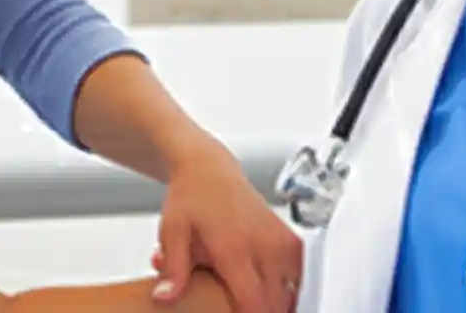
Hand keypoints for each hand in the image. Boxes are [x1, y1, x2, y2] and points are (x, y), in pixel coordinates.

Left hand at [150, 145, 302, 312]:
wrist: (209, 168)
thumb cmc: (191, 196)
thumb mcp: (173, 231)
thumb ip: (174, 269)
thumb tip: (166, 298)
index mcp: (235, 245)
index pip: (255, 302)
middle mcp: (265, 244)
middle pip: (277, 303)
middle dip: (260, 311)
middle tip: (234, 304)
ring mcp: (282, 241)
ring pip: (292, 293)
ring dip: (275, 302)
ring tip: (249, 298)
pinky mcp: (291, 239)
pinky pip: (299, 277)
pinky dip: (286, 289)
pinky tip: (266, 289)